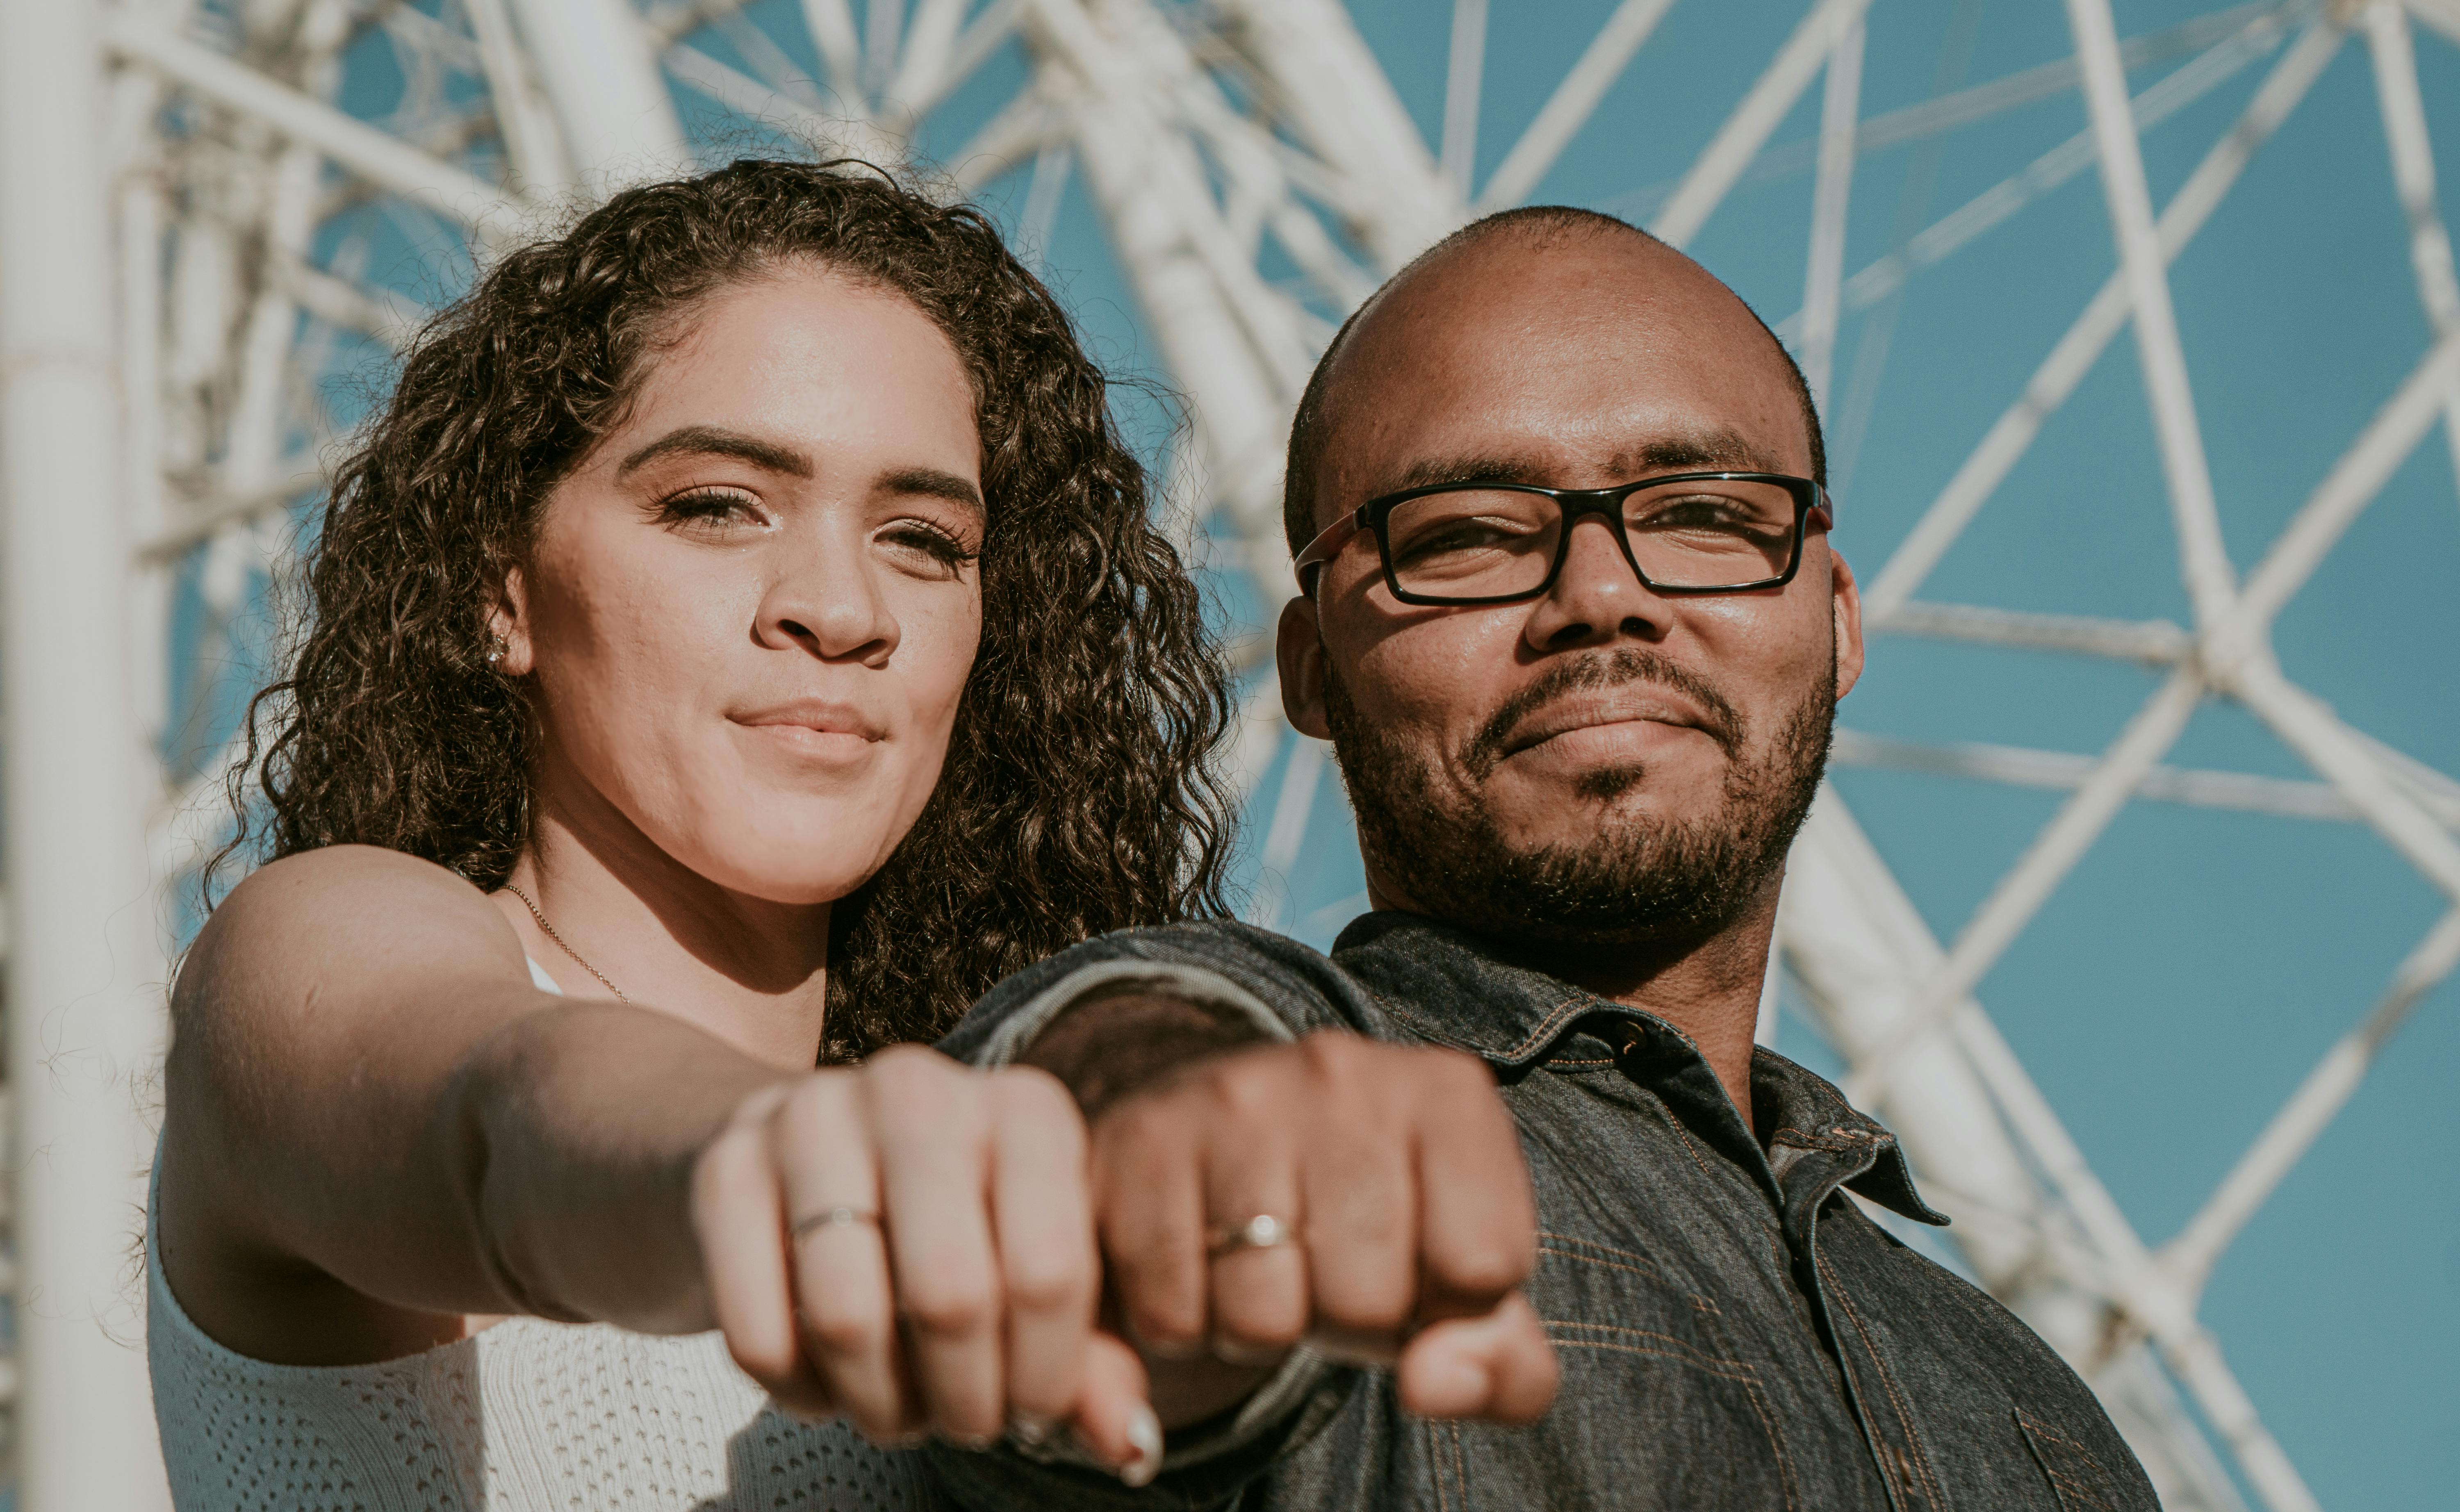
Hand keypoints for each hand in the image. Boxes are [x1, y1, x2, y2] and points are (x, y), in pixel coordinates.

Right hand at [691, 1046, 1159, 1475]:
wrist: (793, 1161)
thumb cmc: (947, 1232)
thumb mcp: (1031, 1278)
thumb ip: (1089, 1361)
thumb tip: (1128, 1447)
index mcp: (1025, 1109)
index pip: (1049, 1272)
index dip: (1045, 1378)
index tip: (1031, 1411)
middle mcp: (920, 1090)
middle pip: (951, 1297)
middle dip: (963, 1401)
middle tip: (964, 1422)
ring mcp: (812, 1116)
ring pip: (846, 1317)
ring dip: (879, 1404)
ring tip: (898, 1409)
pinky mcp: (724, 1166)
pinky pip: (758, 1330)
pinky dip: (798, 1392)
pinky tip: (825, 1383)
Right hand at [1090, 1031, 1557, 1425]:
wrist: (1225, 1147)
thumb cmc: (1373, 1230)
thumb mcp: (1463, 1292)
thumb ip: (1502, 1364)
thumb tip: (1433, 1388)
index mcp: (1446, 1093)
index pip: (1483, 1264)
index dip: (1448, 1306)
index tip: (1420, 1269)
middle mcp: (1342, 1071)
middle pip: (1369, 1300)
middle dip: (1349, 1323)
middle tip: (1327, 1273)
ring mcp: (1234, 1096)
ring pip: (1263, 1316)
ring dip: (1261, 1330)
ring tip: (1263, 1267)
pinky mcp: (1142, 1139)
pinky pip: (1172, 1312)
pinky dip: (1185, 1323)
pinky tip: (1200, 1265)